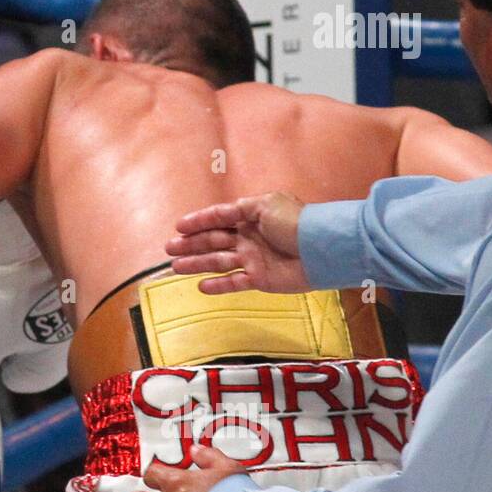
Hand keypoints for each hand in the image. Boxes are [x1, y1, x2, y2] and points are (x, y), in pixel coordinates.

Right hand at [164, 192, 310, 294]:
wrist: (322, 249)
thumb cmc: (295, 222)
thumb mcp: (265, 205)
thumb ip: (239, 209)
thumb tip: (217, 213)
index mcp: (250, 217)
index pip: (218, 219)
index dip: (198, 222)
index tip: (178, 227)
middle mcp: (248, 238)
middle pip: (213, 241)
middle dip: (191, 244)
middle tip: (169, 249)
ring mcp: (253, 259)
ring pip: (218, 261)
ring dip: (197, 264)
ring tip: (175, 267)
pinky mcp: (260, 279)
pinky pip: (234, 283)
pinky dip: (218, 285)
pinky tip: (200, 286)